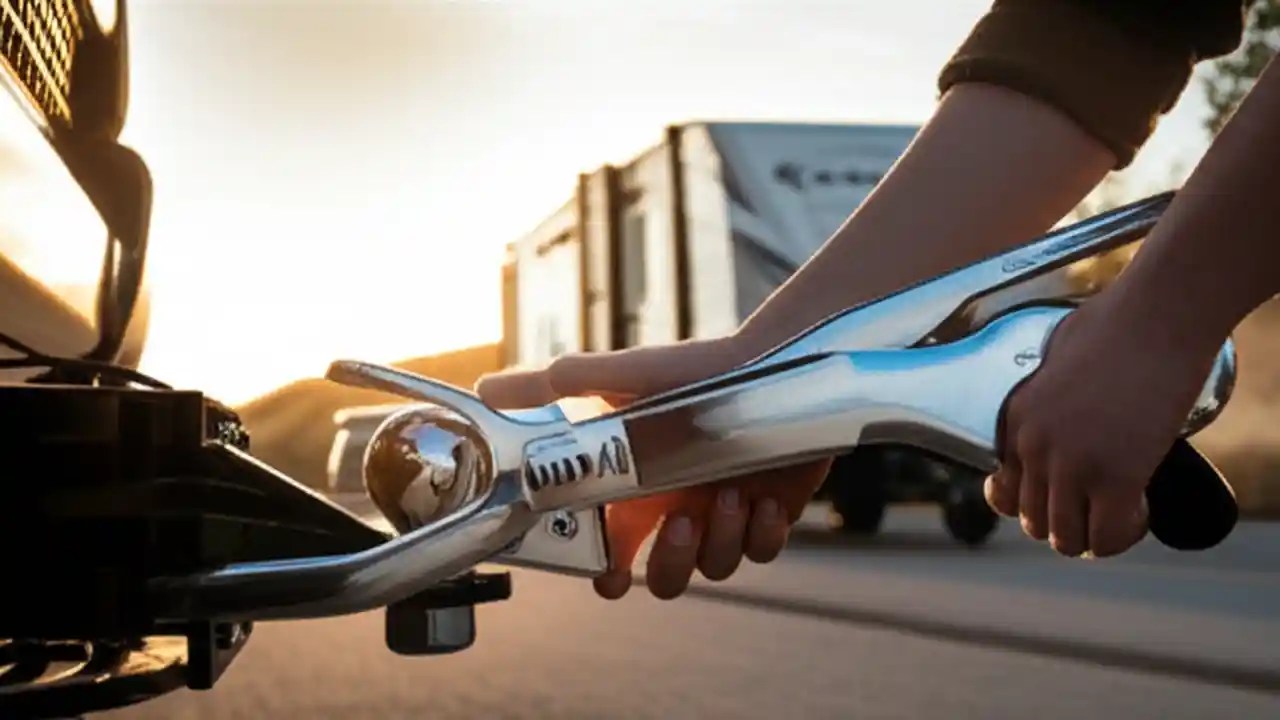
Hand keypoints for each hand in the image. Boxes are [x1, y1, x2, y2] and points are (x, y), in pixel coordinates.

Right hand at [475, 338, 829, 599]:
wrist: (772, 358)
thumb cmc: (692, 369)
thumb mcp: (616, 377)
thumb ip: (549, 388)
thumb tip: (483, 387)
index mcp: (637, 487)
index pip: (609, 552)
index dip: (606, 574)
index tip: (610, 574)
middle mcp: (677, 506)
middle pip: (664, 578)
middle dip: (669, 566)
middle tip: (678, 524)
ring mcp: (723, 512)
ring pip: (715, 567)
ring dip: (718, 541)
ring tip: (727, 495)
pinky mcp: (768, 511)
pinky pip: (763, 550)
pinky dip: (763, 534)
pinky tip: (761, 502)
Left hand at [986, 292, 1226, 557]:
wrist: (1158, 314)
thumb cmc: (1118, 328)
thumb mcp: (1056, 364)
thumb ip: (1046, 401)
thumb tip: (1062, 421)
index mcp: (1014, 419)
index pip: (1003, 494)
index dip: (1040, 501)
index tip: (1069, 492)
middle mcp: (1031, 444)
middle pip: (1034, 522)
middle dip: (1070, 520)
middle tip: (1103, 502)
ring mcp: (1070, 463)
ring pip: (1066, 539)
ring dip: (1094, 534)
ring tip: (1123, 507)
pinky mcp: (1115, 476)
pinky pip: (1107, 538)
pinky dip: (1124, 534)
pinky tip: (1141, 507)